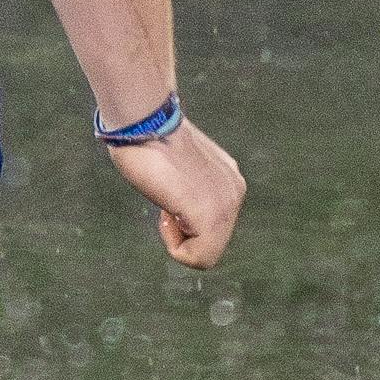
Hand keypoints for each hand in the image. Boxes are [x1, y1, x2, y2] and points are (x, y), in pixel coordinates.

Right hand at [107, 114, 244, 268]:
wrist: (145, 122)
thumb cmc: (146, 138)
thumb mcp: (176, 166)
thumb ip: (187, 185)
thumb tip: (176, 196)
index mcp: (228, 180)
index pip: (211, 223)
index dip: (182, 220)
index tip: (167, 194)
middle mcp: (234, 193)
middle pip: (210, 242)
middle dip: (182, 233)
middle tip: (165, 202)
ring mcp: (227, 206)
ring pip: (205, 254)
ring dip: (178, 238)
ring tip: (166, 204)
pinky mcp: (211, 217)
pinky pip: (198, 258)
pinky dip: (175, 247)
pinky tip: (166, 214)